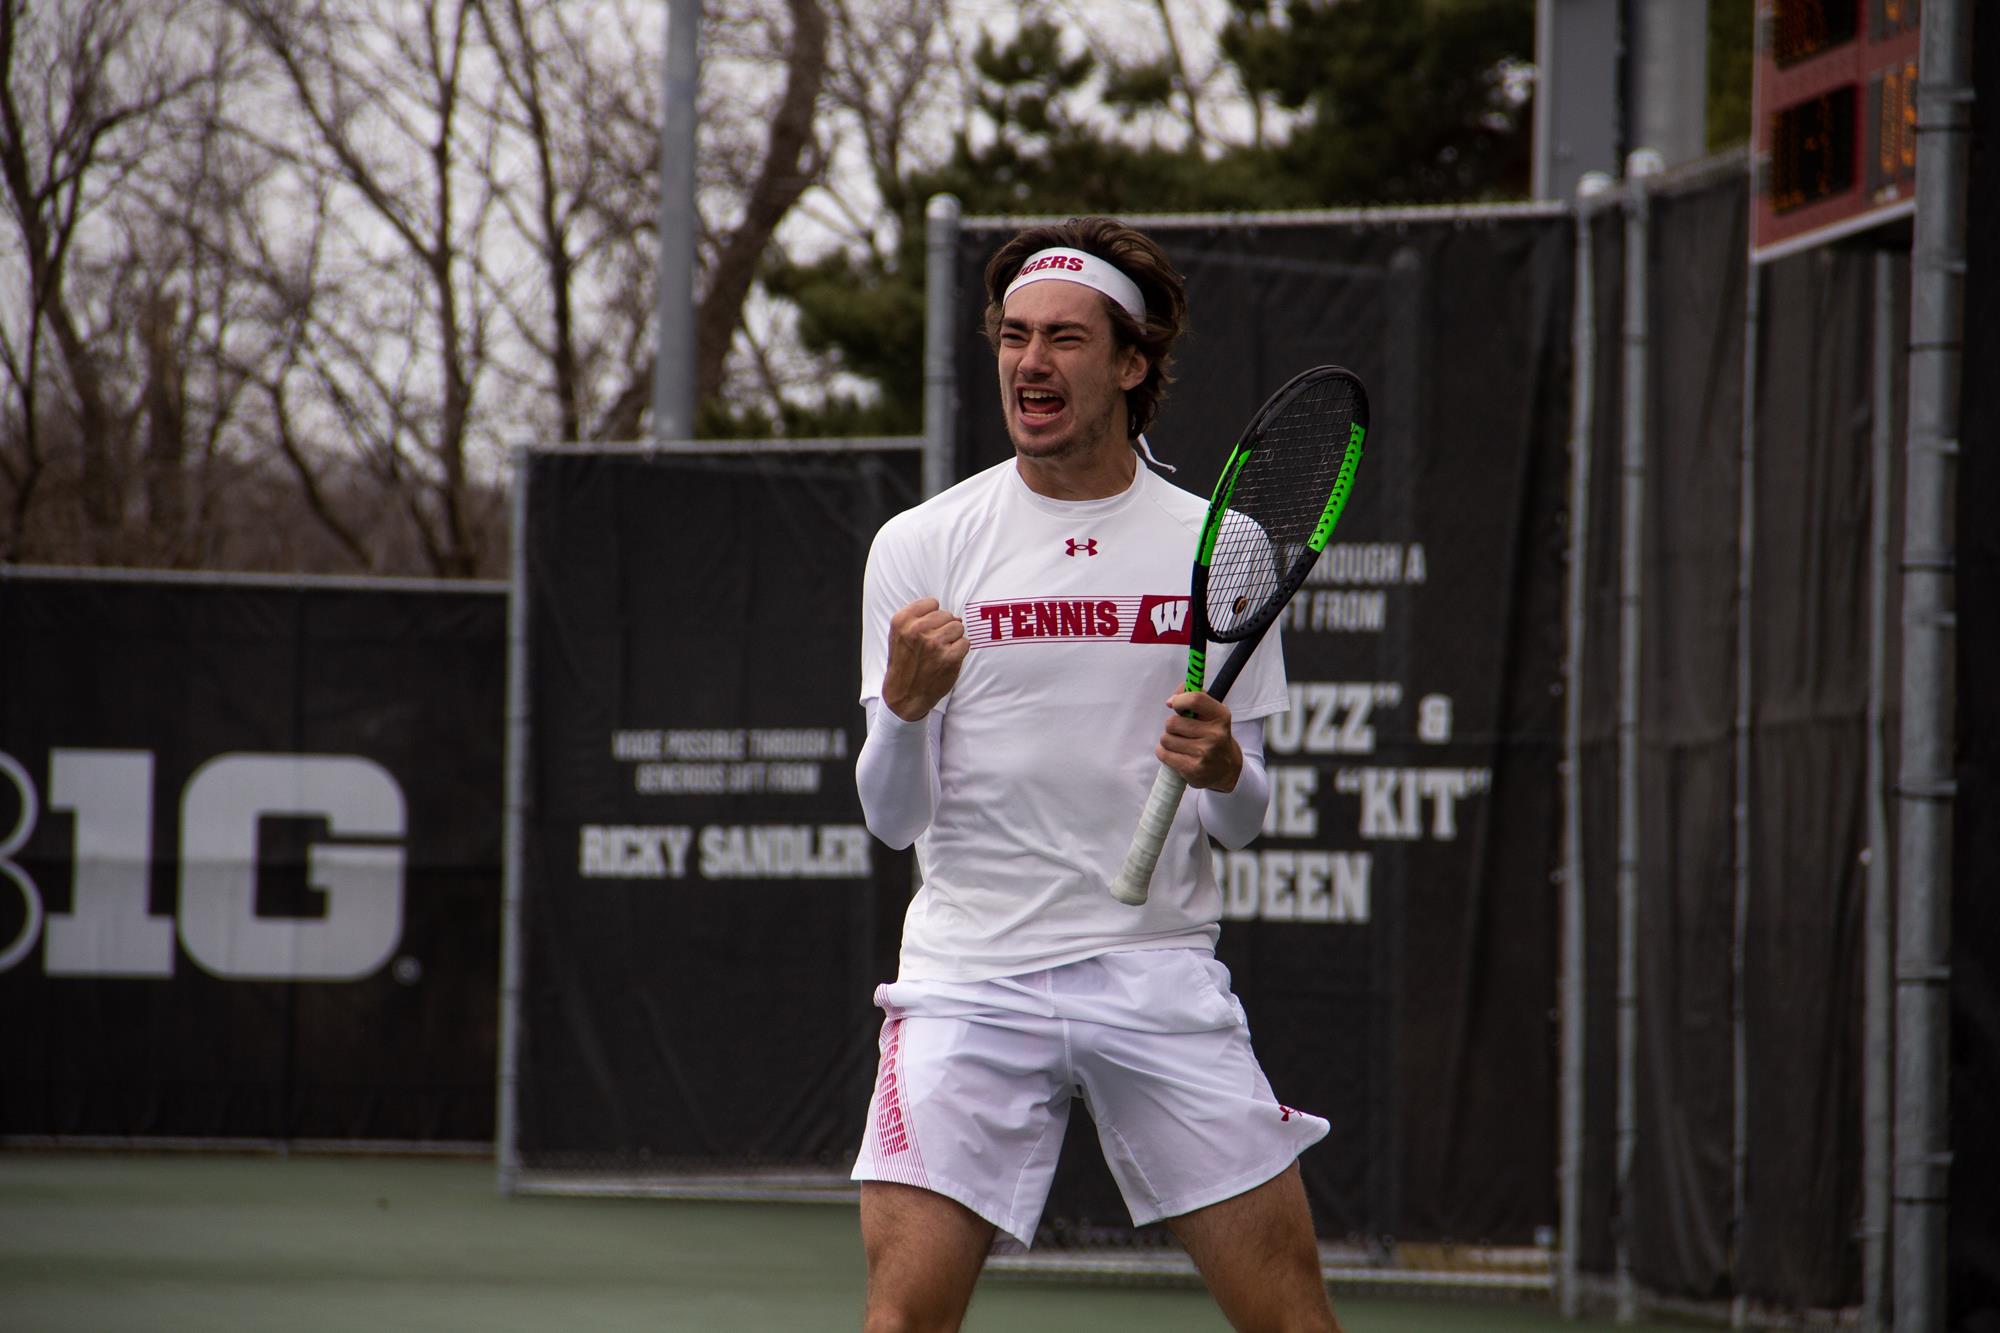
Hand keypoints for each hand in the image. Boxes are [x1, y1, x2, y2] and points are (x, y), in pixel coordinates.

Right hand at [881, 597, 967, 719]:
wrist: (904, 694)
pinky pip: (966, 643)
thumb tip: (955, 615)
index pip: (932, 603)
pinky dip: (960, 651)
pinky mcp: (948, 658)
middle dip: (945, 627)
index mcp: (902, 620)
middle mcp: (917, 630)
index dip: (933, 616)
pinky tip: (948, 659)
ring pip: (958, 626)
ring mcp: (933, 644)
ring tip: (941, 651)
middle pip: (947, 614)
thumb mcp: (899, 634)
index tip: (927, 629)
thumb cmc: (904, 662)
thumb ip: (919, 617)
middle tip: (934, 644)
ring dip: (953, 638)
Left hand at [1157, 691, 1240, 790]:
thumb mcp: (1210, 713)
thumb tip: (1171, 700)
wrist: (1226, 768)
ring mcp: (1204, 753)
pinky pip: (1164, 754)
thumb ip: (1193, 696)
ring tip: (1180, 743)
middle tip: (1181, 731)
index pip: (1195, 699)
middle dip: (1172, 725)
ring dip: (1168, 740)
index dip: (1179, 700)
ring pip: (1166, 739)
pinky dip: (1164, 752)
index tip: (1175, 704)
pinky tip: (1176, 753)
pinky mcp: (1193, 769)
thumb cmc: (1212, 734)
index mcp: (1221, 715)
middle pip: (1172, 722)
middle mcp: (1215, 734)